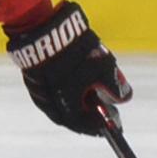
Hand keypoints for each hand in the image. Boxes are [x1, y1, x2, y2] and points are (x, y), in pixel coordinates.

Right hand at [5, 0, 131, 135]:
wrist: (44, 31)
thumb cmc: (76, 53)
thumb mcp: (104, 67)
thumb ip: (115, 86)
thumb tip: (124, 97)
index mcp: (68, 108)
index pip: (86, 126)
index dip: (101, 126)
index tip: (112, 125)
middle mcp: (50, 105)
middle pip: (71, 117)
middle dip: (88, 113)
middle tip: (101, 107)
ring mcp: (38, 93)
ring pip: (59, 104)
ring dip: (75, 102)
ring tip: (89, 91)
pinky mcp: (32, 80)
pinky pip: (49, 93)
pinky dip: (63, 92)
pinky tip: (73, 82)